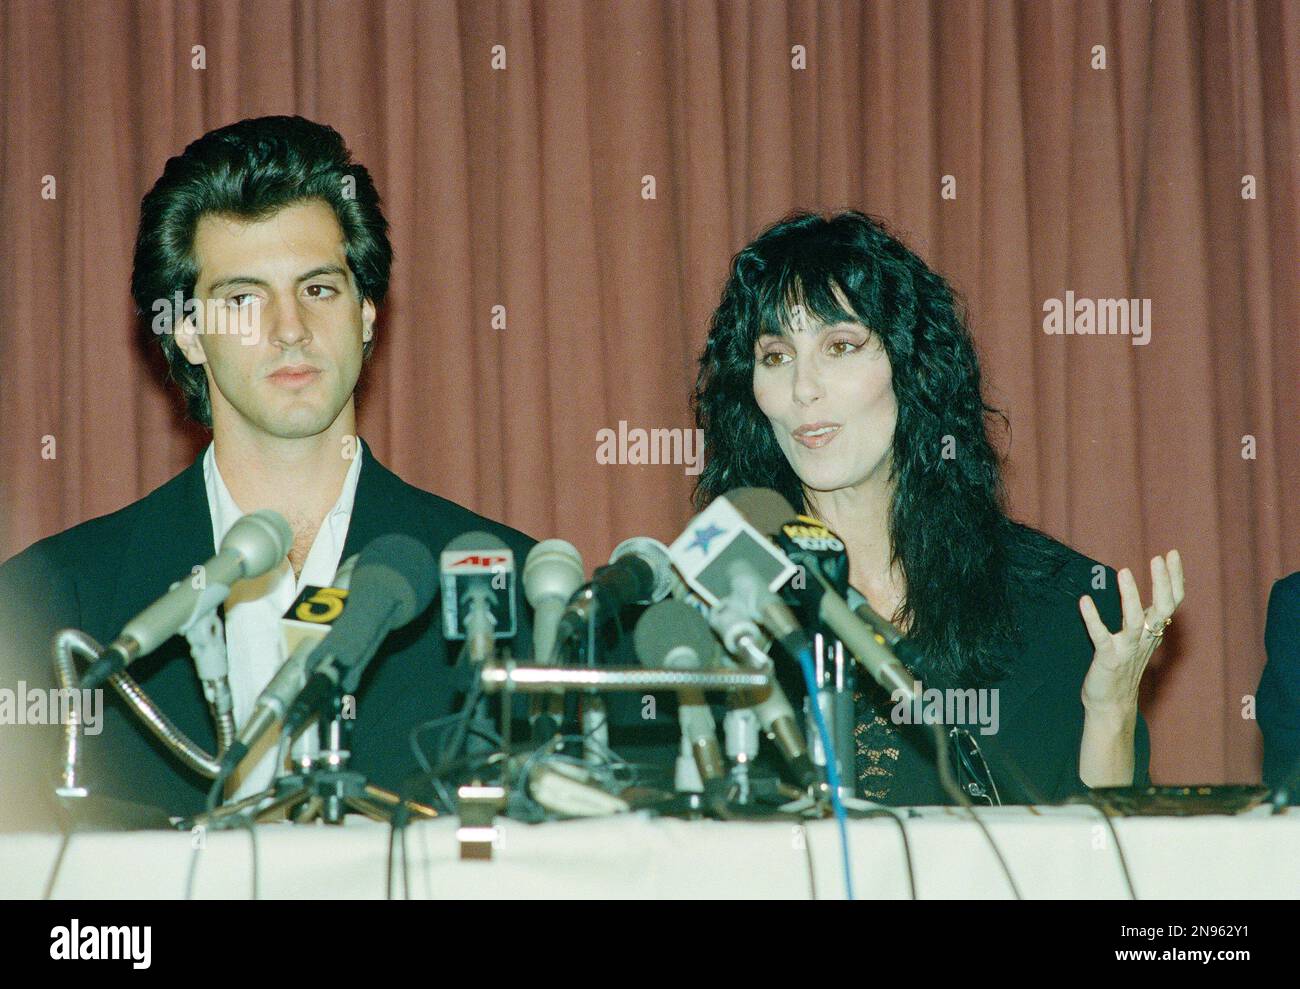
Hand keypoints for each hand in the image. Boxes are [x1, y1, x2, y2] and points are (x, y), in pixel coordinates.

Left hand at [1078, 550, 1184, 712]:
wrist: (1111, 704)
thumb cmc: (1124, 668)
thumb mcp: (1141, 640)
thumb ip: (1149, 619)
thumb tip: (1160, 595)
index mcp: (1153, 632)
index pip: (1172, 601)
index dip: (1175, 578)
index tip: (1172, 553)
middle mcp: (1145, 638)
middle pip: (1163, 608)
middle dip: (1163, 582)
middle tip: (1158, 558)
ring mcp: (1127, 649)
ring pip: (1135, 621)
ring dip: (1131, 597)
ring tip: (1124, 572)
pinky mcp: (1108, 658)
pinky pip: (1101, 636)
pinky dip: (1093, 619)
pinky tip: (1084, 601)